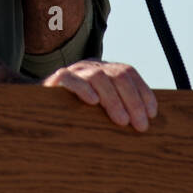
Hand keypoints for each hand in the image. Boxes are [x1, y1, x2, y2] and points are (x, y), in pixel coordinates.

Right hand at [41, 60, 157, 131]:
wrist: (40, 103)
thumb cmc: (77, 110)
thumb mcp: (101, 107)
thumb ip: (118, 108)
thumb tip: (146, 124)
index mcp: (105, 70)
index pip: (129, 73)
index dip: (143, 92)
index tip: (152, 114)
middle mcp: (92, 67)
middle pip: (118, 76)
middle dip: (133, 101)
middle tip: (140, 125)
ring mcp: (75, 71)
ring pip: (99, 77)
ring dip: (113, 100)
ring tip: (122, 121)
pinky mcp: (57, 79)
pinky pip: (70, 79)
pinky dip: (83, 89)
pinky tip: (92, 102)